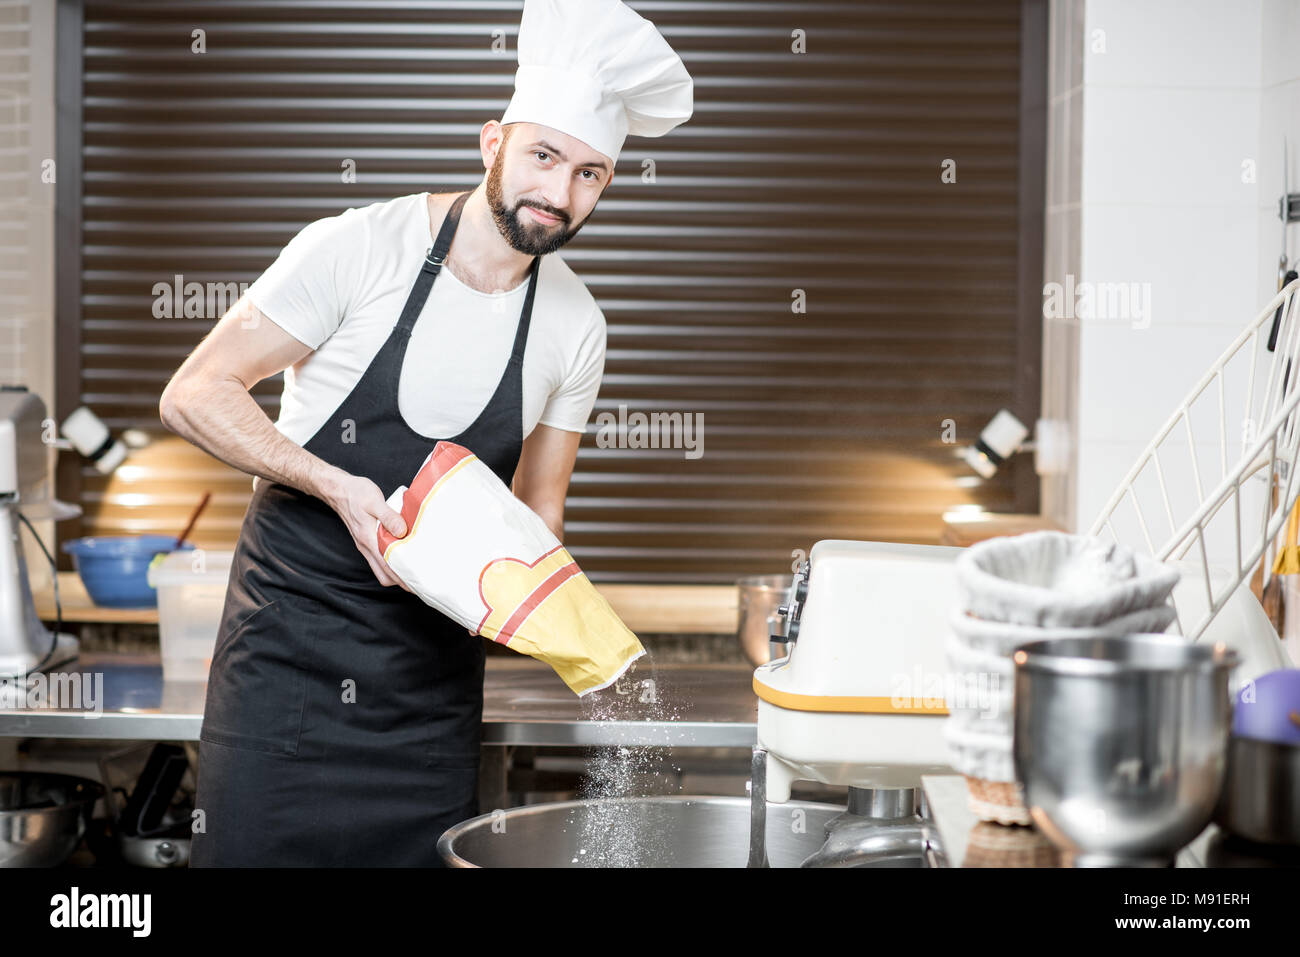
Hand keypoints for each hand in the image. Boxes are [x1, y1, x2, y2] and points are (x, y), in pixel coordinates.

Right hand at [323, 469, 411, 590]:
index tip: (416, 585)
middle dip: (400, 582)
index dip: (402, 578)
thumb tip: (402, 531)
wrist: (338, 490)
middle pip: (383, 574)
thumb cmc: (356, 494)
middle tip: (418, 580)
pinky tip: (401, 555)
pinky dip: (389, 563)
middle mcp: (366, 546)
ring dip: (394, 573)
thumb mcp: (374, 501)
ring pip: (380, 568)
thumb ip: (389, 517)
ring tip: (412, 571)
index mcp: (369, 540)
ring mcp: (365, 545)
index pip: (387, 567)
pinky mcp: (365, 540)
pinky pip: (378, 558)